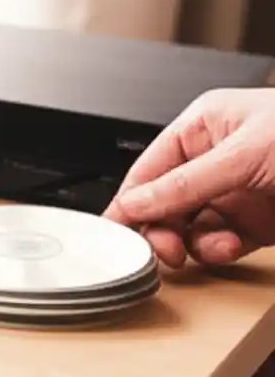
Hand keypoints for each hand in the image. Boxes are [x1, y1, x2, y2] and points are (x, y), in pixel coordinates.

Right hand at [103, 88, 274, 267]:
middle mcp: (217, 158)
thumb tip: (134, 204)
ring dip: (189, 242)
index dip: (131, 199)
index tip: (116, 230)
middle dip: (160, 227)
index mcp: (206, 125)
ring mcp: (238, 191)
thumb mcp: (244, 156)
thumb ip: (184, 184)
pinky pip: (220, 241)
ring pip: (189, 226)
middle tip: (161, 249)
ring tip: (196, 251)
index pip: (150, 167)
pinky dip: (216, 251)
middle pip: (164, 201)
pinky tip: (224, 249)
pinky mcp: (259, 222)